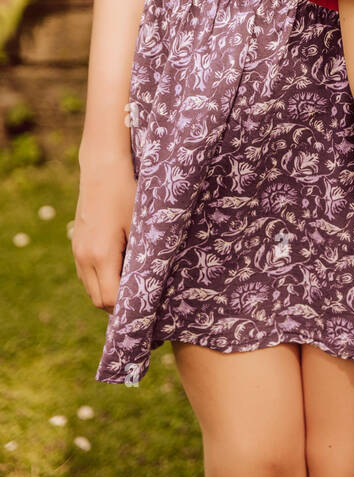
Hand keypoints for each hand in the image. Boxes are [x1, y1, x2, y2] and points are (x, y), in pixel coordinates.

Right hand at [72, 153, 136, 310]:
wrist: (102, 170)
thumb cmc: (127, 194)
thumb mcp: (140, 226)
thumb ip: (143, 257)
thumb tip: (153, 284)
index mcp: (101, 255)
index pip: (110, 299)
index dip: (129, 306)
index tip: (149, 303)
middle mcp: (84, 258)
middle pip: (98, 300)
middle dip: (119, 304)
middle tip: (143, 297)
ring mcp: (77, 252)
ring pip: (91, 289)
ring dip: (109, 292)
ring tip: (133, 281)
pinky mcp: (77, 246)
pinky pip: (87, 275)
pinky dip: (101, 279)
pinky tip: (120, 266)